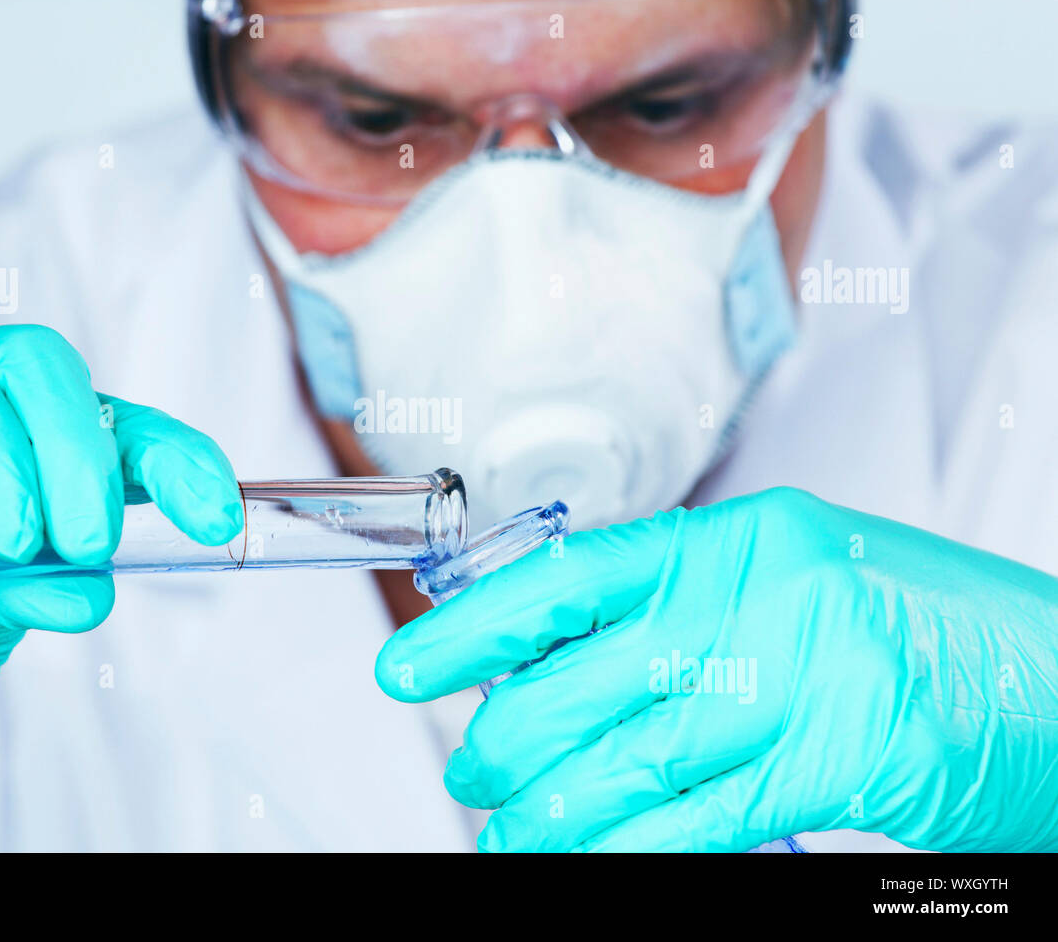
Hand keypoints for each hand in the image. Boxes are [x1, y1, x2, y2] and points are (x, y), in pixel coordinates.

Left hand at [376, 488, 1057, 851]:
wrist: (1049, 680)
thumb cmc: (912, 633)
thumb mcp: (784, 594)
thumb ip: (680, 622)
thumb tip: (558, 672)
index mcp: (737, 540)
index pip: (571, 578)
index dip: (475, 627)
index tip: (406, 668)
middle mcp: (761, 594)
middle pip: (583, 681)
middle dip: (505, 740)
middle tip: (471, 773)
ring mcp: (804, 674)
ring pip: (629, 757)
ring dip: (550, 810)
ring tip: (508, 833)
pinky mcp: (839, 758)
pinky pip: (697, 816)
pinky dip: (626, 848)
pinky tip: (580, 859)